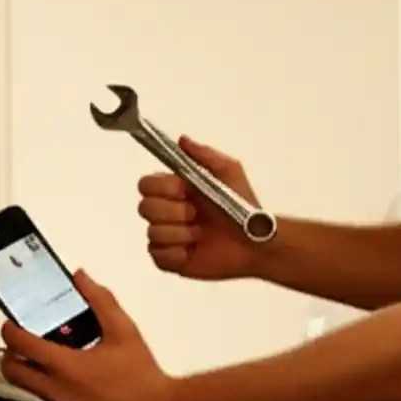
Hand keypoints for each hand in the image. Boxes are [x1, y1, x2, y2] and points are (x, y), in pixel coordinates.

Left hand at [0, 271, 176, 400]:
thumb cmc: (143, 380)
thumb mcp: (123, 331)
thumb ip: (100, 301)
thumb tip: (82, 281)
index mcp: (67, 367)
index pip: (20, 345)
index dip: (10, 330)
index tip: (12, 324)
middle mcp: (59, 393)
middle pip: (12, 373)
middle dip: (11, 355)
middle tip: (22, 344)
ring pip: (32, 391)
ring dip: (35, 374)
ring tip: (56, 361)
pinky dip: (56, 393)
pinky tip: (78, 383)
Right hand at [139, 136, 261, 280]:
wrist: (256, 242)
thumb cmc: (244, 208)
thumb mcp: (229, 172)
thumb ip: (204, 154)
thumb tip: (182, 140)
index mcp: (175, 190)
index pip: (146, 184)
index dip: (162, 188)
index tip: (184, 190)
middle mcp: (167, 212)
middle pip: (144, 207)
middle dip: (174, 212)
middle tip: (196, 214)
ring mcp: (167, 236)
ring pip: (152, 232)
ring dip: (181, 233)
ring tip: (201, 233)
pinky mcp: (170, 260)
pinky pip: (158, 255)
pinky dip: (177, 253)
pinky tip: (193, 249)